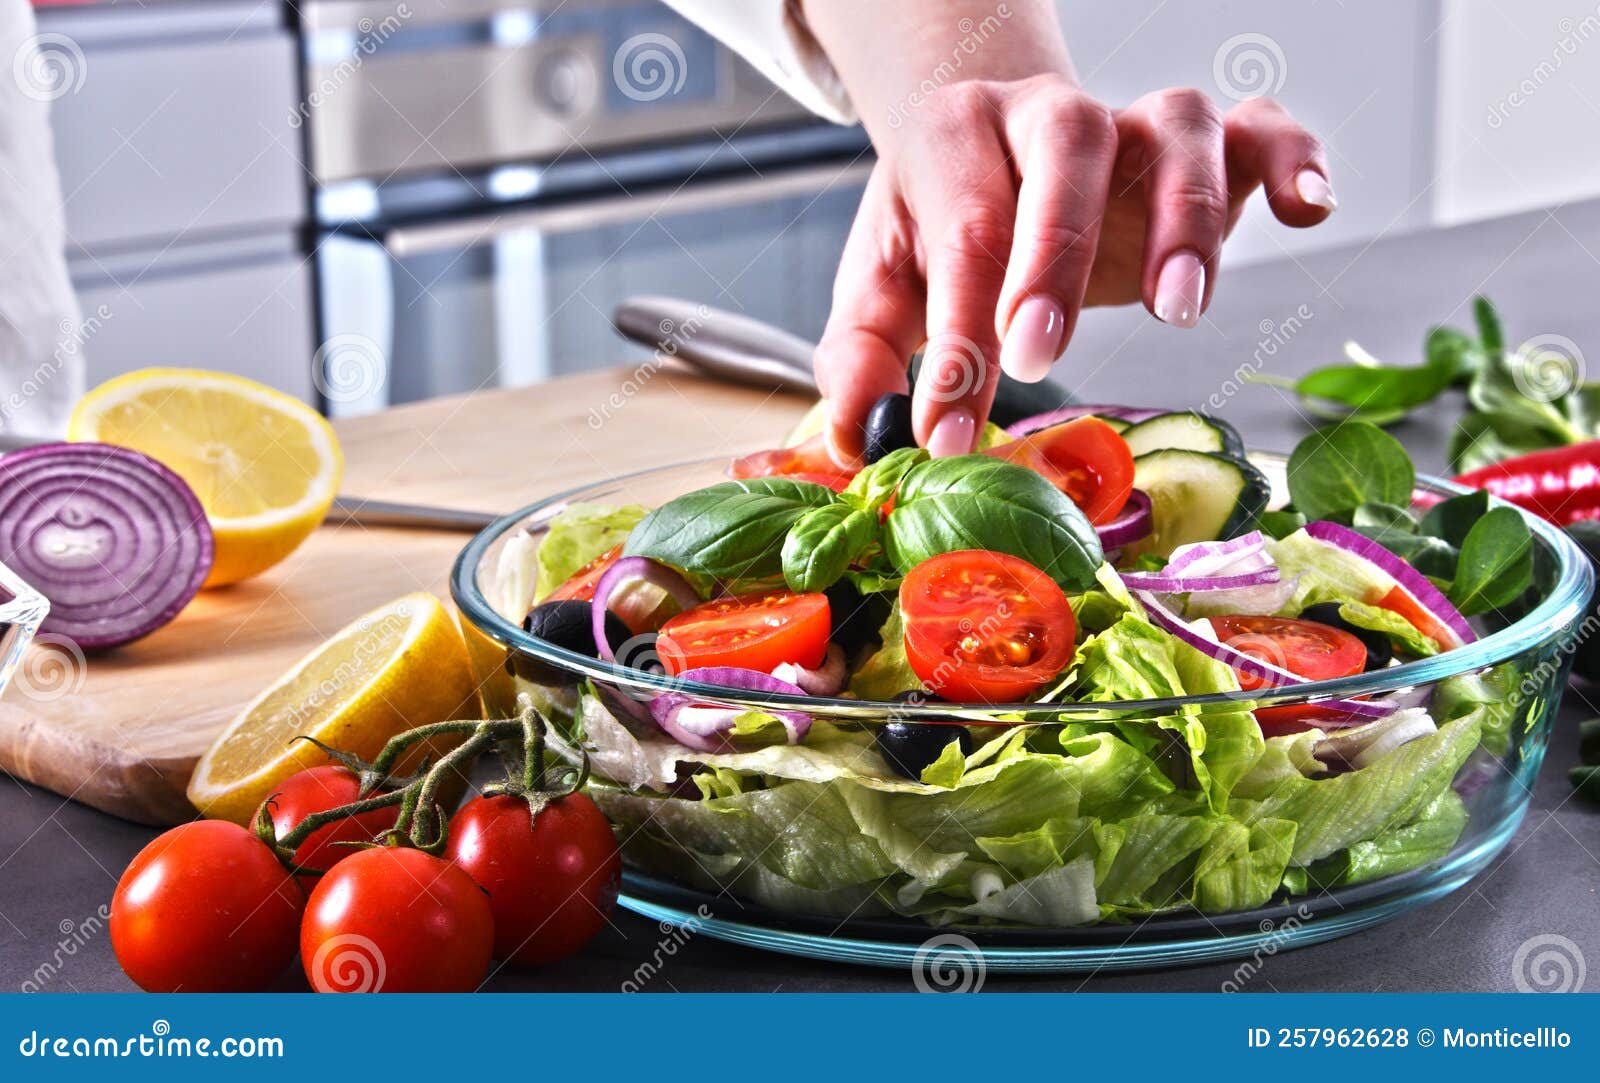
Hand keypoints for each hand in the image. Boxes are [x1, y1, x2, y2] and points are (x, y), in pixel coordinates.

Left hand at [811, 73, 1332, 464]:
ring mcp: (1132, 124)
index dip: (957, 338)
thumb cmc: (936, 226)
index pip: (964, 230)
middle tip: (1038, 355)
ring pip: (1177, 128)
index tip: (945, 432)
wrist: (986, 148)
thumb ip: (861, 358)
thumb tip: (855, 437)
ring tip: (1180, 309)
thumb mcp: (880, 285)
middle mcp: (1047, 113)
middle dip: (1056, 255)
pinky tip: (1309, 210)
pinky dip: (1292, 156)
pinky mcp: (1201, 147)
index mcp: (956, 137)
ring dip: (1188, 215)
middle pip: (1068, 150)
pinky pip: (1258, 129)